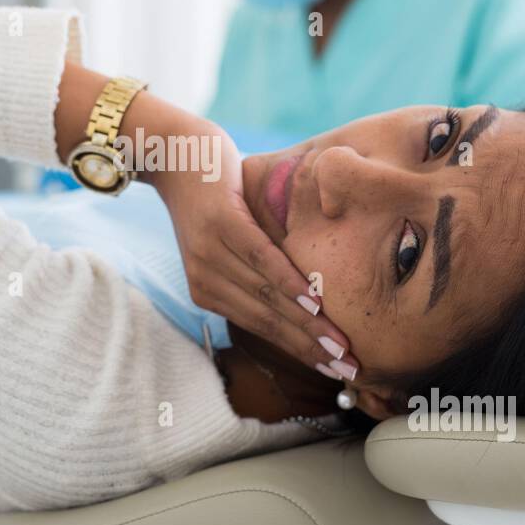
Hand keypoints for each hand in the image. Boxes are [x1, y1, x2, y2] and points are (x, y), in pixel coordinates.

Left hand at [150, 122, 356, 380]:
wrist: (175, 151)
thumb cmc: (213, 195)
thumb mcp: (230, 240)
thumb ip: (259, 269)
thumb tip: (309, 295)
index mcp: (209, 291)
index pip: (262, 328)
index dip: (300, 353)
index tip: (335, 373)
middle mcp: (206, 280)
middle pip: (268, 322)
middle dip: (311, 350)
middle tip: (349, 371)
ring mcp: (211, 253)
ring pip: (268, 297)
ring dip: (307, 326)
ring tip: (341, 346)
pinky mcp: (221, 223)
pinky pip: (260, 259)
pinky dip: (287, 282)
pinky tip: (312, 303)